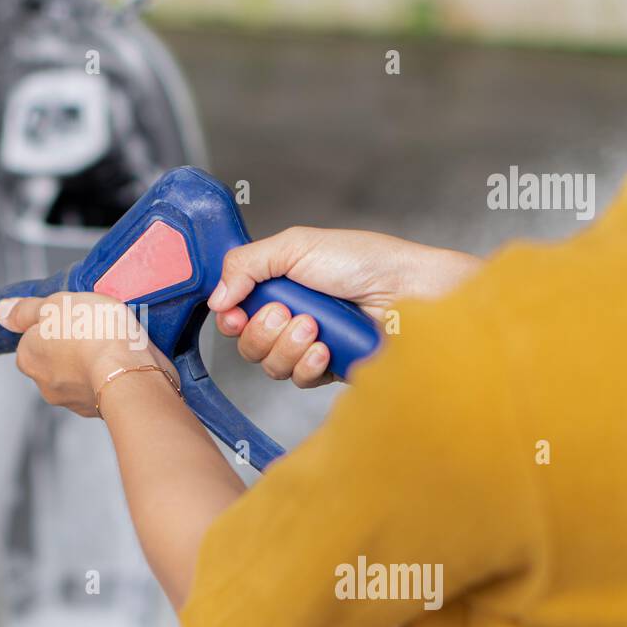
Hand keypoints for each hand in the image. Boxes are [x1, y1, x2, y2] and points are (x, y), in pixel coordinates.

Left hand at [0, 292, 177, 416]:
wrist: (129, 371)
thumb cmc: (94, 334)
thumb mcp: (55, 303)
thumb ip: (26, 309)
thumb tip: (3, 312)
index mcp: (28, 357)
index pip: (31, 339)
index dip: (51, 324)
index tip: (69, 316)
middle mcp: (44, 383)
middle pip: (54, 357)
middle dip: (71, 344)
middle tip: (92, 327)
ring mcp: (71, 400)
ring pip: (78, 374)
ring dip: (91, 361)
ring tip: (112, 344)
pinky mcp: (98, 409)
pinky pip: (100, 387)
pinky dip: (108, 376)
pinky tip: (122, 363)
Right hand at [207, 227, 480, 387]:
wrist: (410, 293)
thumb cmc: (365, 262)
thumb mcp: (295, 246)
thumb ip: (245, 264)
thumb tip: (216, 297)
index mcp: (281, 284)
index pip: (236, 311)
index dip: (230, 317)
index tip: (234, 314)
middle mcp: (292, 316)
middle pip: (247, 342)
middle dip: (261, 330)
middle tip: (286, 313)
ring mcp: (309, 346)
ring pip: (270, 365)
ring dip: (287, 345)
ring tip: (314, 327)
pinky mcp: (329, 370)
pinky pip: (299, 380)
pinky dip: (309, 364)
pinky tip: (325, 349)